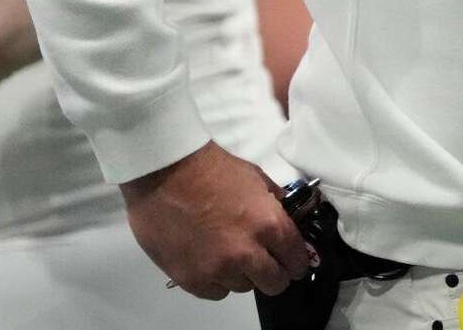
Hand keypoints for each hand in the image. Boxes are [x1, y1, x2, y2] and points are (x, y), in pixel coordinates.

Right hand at [122, 141, 311, 298]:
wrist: (166, 172)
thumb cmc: (211, 169)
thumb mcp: (255, 177)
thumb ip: (274, 203)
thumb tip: (285, 219)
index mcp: (268, 224)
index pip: (296, 259)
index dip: (297, 261)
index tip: (292, 261)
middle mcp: (246, 253)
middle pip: (275, 283)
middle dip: (275, 273)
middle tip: (265, 262)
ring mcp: (217, 270)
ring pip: (243, 287)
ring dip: (242, 274)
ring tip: (229, 252)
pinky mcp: (191, 279)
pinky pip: (216, 292)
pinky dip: (216, 280)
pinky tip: (210, 260)